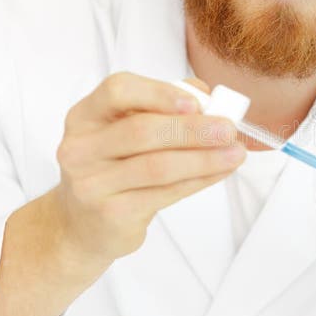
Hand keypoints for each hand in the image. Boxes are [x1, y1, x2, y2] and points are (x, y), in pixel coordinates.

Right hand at [54, 71, 245, 261]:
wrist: (81, 224)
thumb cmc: (112, 168)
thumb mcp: (123, 131)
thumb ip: (160, 107)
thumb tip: (208, 97)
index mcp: (84, 116)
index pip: (117, 91)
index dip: (159, 93)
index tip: (196, 102)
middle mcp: (80, 148)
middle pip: (142, 130)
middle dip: (192, 129)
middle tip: (228, 129)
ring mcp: (92, 184)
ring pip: (157, 166)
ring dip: (203, 158)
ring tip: (234, 153)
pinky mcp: (111, 214)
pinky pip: (164, 194)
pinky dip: (198, 181)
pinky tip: (219, 172)